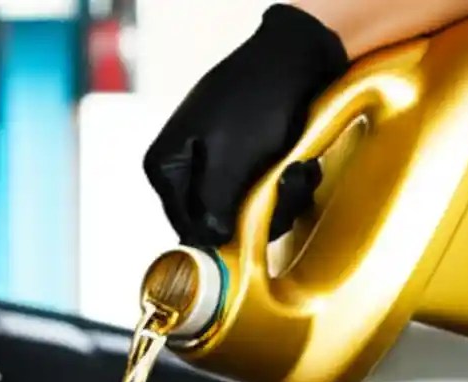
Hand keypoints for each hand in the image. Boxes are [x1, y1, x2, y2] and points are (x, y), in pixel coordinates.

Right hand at [142, 4, 348, 245]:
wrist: (300, 54)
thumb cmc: (257, 99)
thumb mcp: (231, 157)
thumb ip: (215, 204)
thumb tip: (211, 241)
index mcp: (166, 167)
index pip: (186, 226)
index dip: (221, 235)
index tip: (254, 231)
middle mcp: (186, 170)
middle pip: (219, 222)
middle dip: (260, 213)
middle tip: (286, 187)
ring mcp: (217, 167)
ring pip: (248, 212)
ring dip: (282, 200)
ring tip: (299, 171)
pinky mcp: (247, 163)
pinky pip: (265, 194)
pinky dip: (289, 186)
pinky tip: (302, 165)